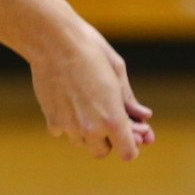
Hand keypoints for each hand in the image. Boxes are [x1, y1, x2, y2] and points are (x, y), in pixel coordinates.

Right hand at [28, 29, 153, 160]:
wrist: (54, 41)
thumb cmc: (90, 50)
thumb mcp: (117, 71)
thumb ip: (129, 99)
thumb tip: (143, 116)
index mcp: (113, 118)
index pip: (128, 153)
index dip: (130, 145)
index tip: (128, 133)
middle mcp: (91, 128)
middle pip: (102, 152)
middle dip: (107, 140)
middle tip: (105, 120)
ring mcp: (69, 126)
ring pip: (80, 142)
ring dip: (85, 132)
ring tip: (85, 106)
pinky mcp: (51, 119)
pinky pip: (61, 131)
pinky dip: (65, 123)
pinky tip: (67, 103)